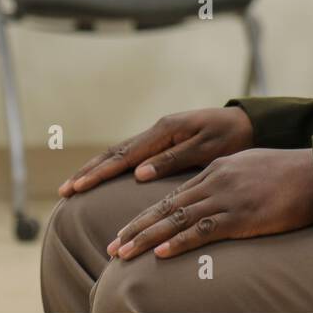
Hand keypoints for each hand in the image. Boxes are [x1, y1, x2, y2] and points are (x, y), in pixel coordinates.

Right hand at [57, 107, 254, 196]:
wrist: (247, 123)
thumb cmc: (231, 137)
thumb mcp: (206, 149)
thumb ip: (172, 160)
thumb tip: (138, 174)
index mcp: (165, 131)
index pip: (124, 155)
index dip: (99, 172)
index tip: (77, 187)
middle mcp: (158, 130)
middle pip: (115, 152)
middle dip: (89, 171)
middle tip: (65, 190)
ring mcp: (160, 135)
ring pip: (121, 152)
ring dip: (96, 168)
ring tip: (74, 185)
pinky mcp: (164, 141)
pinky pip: (132, 154)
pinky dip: (113, 165)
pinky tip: (102, 176)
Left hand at [107, 148, 312, 259]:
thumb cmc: (288, 172)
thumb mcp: (250, 166)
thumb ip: (227, 178)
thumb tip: (211, 194)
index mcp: (216, 169)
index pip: (173, 195)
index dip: (146, 214)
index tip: (126, 230)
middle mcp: (215, 181)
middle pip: (167, 207)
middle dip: (136, 227)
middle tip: (113, 245)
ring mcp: (227, 198)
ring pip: (177, 219)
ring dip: (147, 237)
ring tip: (124, 252)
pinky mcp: (242, 216)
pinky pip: (204, 230)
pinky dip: (180, 242)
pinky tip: (162, 252)